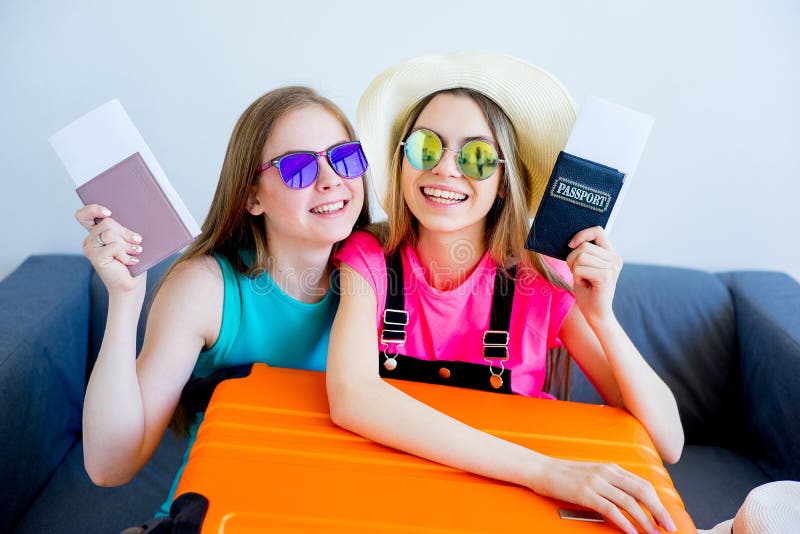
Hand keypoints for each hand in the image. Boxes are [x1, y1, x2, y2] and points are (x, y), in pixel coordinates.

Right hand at [76, 204, 145, 295]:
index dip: (93, 210)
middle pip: (107, 223)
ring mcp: (90, 249)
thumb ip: (122, 229)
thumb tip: (130, 213)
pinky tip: (130, 261)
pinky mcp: (96, 257)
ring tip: (134, 252)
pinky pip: (114, 246)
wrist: (132, 285)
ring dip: (127, 243)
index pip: (83, 216)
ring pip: (110, 233)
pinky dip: (126, 254)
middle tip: (137, 241)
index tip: (108, 212)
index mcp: (95, 234)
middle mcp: (89, 241)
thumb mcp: (127, 241)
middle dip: (126, 232)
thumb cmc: (132, 262)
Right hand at [528, 457, 676, 533]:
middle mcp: (607, 473)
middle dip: (658, 511)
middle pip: (642, 492)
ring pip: (630, 502)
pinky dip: (625, 522)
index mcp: (611, 468)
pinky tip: (631, 531)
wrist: (541, 469)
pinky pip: (611, 509)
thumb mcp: (593, 474)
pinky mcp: (585, 493)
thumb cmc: (564, 474)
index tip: (665, 516)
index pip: (643, 484)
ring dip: (645, 520)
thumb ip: (611, 483)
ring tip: (652, 533)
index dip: (658, 502)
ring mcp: (596, 482)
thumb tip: (629, 499)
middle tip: (668, 526)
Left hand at [565, 226, 621, 324]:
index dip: (581, 235)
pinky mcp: (606, 276)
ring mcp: (612, 267)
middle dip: (572, 259)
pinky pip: (579, 268)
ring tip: (584, 279)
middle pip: (583, 246)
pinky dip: (577, 278)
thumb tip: (571, 240)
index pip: (597, 231)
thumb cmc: (587, 290)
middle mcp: (615, 259)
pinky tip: (585, 285)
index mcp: (611, 253)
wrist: (596, 313)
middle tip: (578, 273)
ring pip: (580, 256)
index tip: (570, 245)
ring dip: (574, 269)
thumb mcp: (584, 266)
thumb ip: (583, 252)